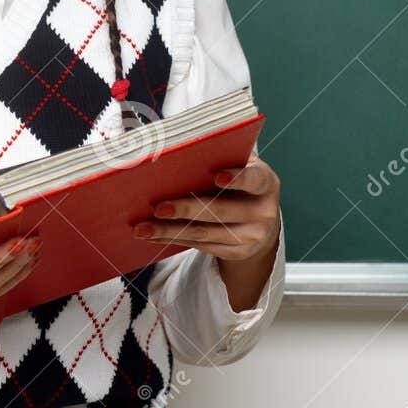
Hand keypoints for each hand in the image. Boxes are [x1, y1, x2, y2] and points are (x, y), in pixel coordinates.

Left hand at [133, 152, 280, 309]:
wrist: (261, 219)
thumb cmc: (241, 182)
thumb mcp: (241, 166)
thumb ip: (221, 158)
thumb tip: (175, 155)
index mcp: (265, 183)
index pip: (254, 179)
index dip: (237, 178)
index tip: (216, 176)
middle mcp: (263, 212)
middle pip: (221, 211)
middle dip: (187, 209)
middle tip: (158, 207)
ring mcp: (251, 236)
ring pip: (205, 233)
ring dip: (170, 230)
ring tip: (142, 227)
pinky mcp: (237, 252)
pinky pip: (201, 246)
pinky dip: (174, 239)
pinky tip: (153, 235)